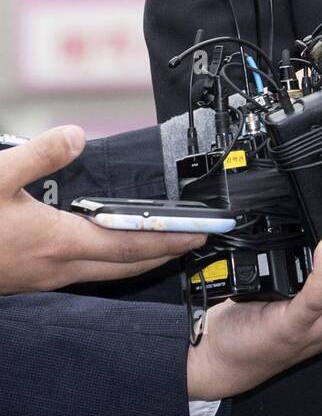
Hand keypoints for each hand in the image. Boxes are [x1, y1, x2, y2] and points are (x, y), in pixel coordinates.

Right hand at [0, 126, 207, 294]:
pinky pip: (80, 273)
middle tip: (192, 239)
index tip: (200, 233)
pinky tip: (101, 245)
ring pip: (102, 272)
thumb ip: (39, 154)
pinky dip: (104, 259)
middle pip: (124, 265)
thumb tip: (76, 135)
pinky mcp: (28, 280)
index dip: (169, 239)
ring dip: (134, 258)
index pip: (130, 244)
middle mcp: (56, 268)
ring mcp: (41, 279)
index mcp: (57, 243)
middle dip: (163, 253)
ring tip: (158, 241)